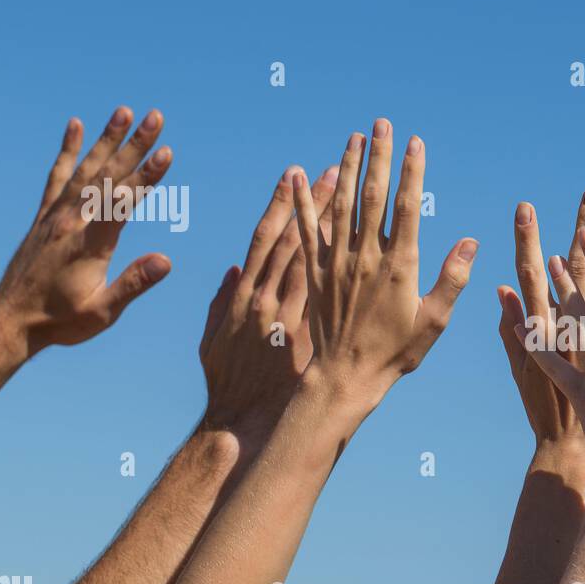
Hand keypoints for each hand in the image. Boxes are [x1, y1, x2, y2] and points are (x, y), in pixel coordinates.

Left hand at [0, 107, 173, 355]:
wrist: (12, 320)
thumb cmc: (61, 320)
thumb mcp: (102, 310)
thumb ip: (133, 283)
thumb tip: (166, 260)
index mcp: (89, 244)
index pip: (123, 202)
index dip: (146, 177)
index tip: (166, 153)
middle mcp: (72, 222)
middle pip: (108, 176)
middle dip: (135, 146)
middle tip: (155, 118)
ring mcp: (56, 215)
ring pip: (85, 169)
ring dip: (107, 139)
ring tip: (124, 111)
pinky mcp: (46, 216)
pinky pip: (57, 177)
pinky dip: (67, 150)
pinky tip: (76, 126)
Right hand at [199, 167, 336, 437]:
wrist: (251, 422)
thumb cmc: (230, 385)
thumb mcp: (214, 341)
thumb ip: (220, 302)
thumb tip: (231, 269)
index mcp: (248, 294)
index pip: (272, 236)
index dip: (286, 201)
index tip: (298, 171)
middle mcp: (275, 297)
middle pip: (304, 236)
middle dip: (323, 196)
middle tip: (343, 161)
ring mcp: (300, 313)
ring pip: (326, 256)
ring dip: (343, 221)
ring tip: (361, 187)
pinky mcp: (318, 330)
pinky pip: (339, 289)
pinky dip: (353, 267)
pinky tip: (370, 242)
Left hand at [291, 120, 477, 428]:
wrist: (346, 377)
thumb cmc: (396, 352)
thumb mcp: (434, 320)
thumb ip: (453, 278)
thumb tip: (471, 241)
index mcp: (398, 266)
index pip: (406, 207)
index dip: (410, 171)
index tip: (414, 141)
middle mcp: (366, 258)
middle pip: (372, 196)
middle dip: (378, 156)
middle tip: (381, 123)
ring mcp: (337, 263)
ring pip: (340, 205)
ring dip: (346, 168)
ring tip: (353, 137)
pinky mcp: (314, 273)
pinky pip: (305, 230)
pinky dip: (302, 201)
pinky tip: (299, 175)